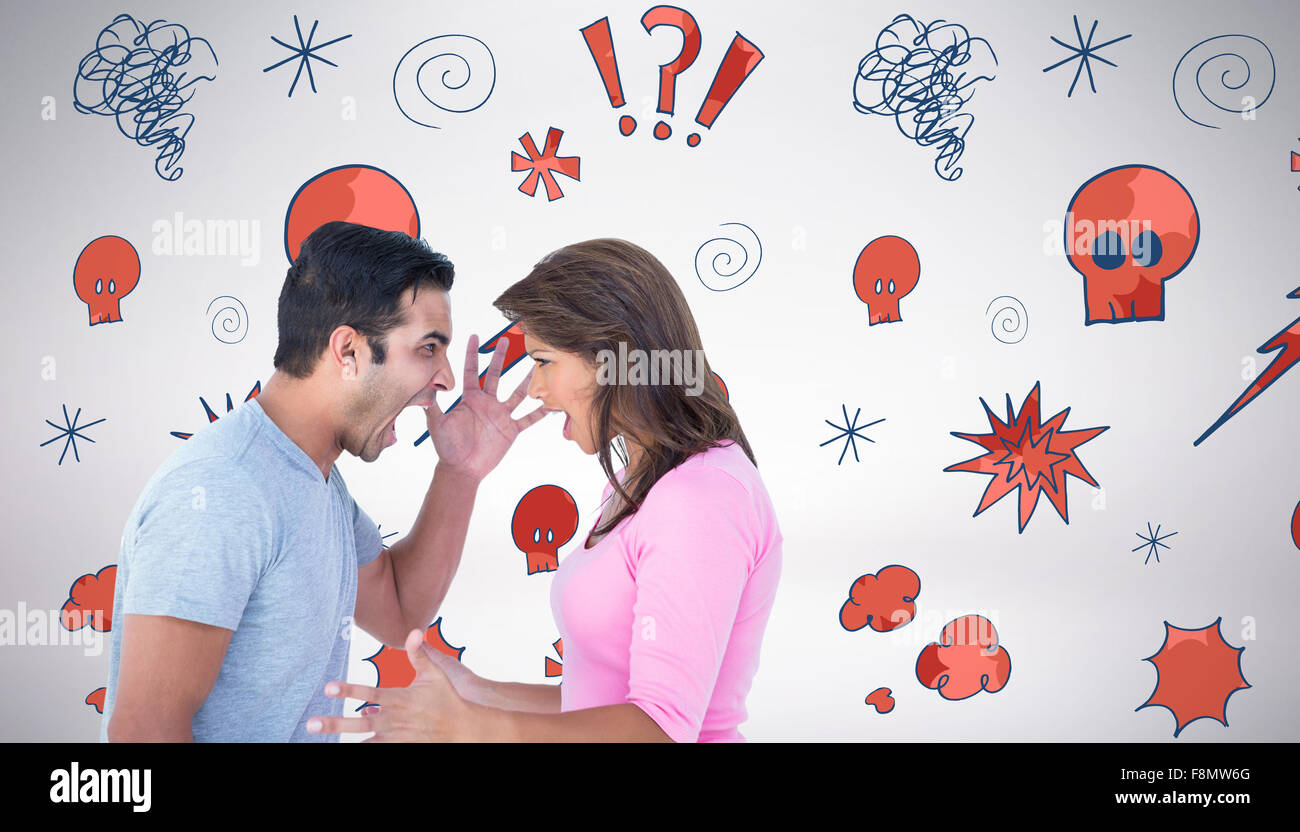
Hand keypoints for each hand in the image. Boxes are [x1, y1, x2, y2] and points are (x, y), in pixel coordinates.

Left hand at [306, 629, 485, 741]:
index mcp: (399, 699)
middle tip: (311, 724)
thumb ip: (419, 654)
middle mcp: (393, 720)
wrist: (462, 728)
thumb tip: (414, 631)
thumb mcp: (435, 673)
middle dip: (334, 724)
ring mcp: (395, 737)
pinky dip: (363, 748)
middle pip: (359, 723)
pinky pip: (376, 751)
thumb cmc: (446, 698)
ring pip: (364, 741)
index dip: (348, 690)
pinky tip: (346, 748)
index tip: (328, 687)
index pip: (369, 693)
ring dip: (343, 741)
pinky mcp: (399, 747)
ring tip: (320, 743)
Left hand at [426, 334, 548, 481]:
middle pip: (495, 374)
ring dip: (526, 380)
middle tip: (507, 339)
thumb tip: (425, 385)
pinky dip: (539, 412)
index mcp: (470, 399)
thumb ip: (434, 405)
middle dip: (500, 357)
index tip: (474, 336)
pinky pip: (527, 419)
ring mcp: (500, 415)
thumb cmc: (447, 447)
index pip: (472, 371)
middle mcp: (487, 403)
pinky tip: (551, 404)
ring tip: (536, 366)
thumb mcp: (437, 423)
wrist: (461, 469)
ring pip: (517, 393)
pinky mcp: (510, 430)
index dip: (472, 354)